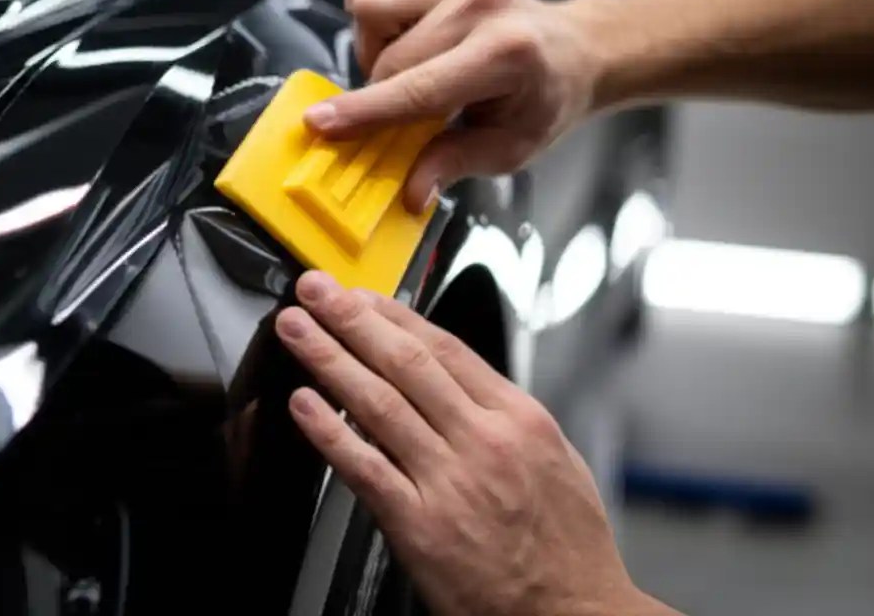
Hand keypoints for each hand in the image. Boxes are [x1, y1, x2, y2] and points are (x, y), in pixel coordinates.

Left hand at [276, 271, 675, 615]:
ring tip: (298, 330)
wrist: (574, 613)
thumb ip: (501, 416)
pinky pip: (363, 467)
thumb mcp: (555, 459)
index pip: (444, 348)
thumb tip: (452, 381)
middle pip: (405, 363)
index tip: (361, 294)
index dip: (394, 315)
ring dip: (329, 358)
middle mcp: (483, 441)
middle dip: (352, 318)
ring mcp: (448, 481)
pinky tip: (303, 404)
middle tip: (316, 290)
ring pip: (377, 403)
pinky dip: (329, 431)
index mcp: (518, 419)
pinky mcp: (419, 524)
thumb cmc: (567, 547)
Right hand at [304, 0, 604, 212]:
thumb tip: (410, 192)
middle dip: (382, 96)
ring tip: (405, 68)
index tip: (319, 125)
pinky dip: (369, 0)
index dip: (365, 111)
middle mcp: (477, 6)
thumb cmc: (542, 101)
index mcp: (505, 55)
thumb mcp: (511, 148)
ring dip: (374, 49)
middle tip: (411, 113)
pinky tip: (395, 29)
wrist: (576, 49)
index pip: (417, 89)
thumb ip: (455, 165)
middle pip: (387, 57)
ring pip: (370, 9)